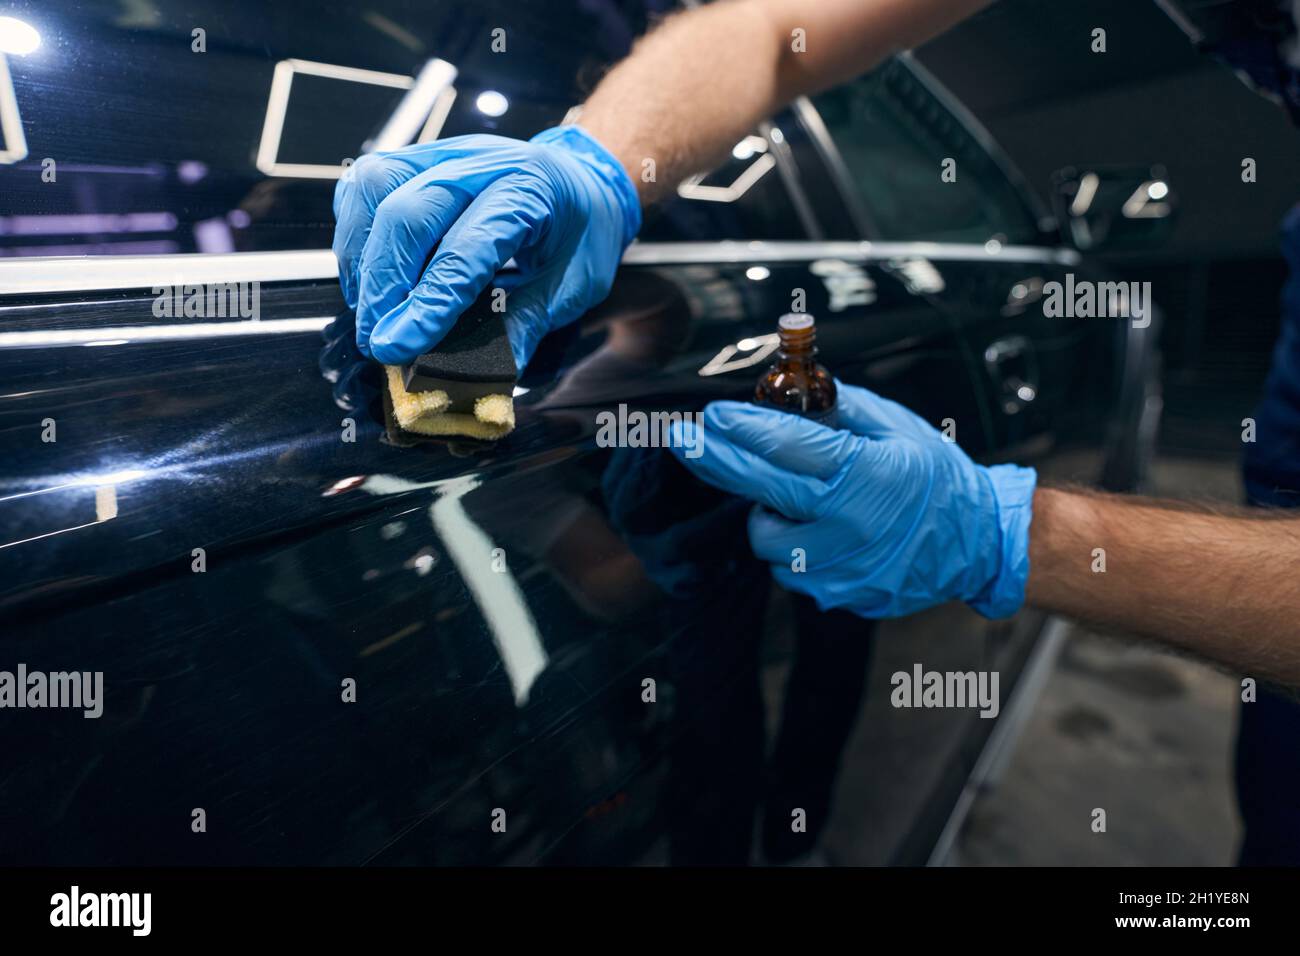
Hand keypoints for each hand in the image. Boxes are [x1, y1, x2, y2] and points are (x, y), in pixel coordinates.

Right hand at [332, 126, 640, 370]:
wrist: (583, 178)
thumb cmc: (581, 231)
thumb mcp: (573, 285)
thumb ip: (527, 325)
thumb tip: (485, 379)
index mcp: (527, 191)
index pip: (464, 249)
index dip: (425, 303)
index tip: (396, 347)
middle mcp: (478, 163)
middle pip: (406, 214)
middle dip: (382, 286)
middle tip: (378, 341)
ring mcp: (441, 155)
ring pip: (372, 188)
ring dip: (361, 257)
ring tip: (371, 310)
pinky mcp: (415, 160)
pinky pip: (365, 187)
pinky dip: (356, 234)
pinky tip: (368, 276)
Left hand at [669, 384, 1036, 618]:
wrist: (978, 543)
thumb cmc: (938, 478)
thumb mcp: (896, 428)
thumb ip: (839, 409)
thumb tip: (786, 391)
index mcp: (865, 475)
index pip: (786, 448)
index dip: (742, 429)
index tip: (711, 415)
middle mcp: (850, 525)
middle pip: (760, 492)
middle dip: (715, 462)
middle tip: (682, 439)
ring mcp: (843, 568)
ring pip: (766, 539)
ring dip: (767, 512)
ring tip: (796, 497)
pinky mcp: (839, 595)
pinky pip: (788, 569)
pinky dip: (789, 546)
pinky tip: (816, 529)